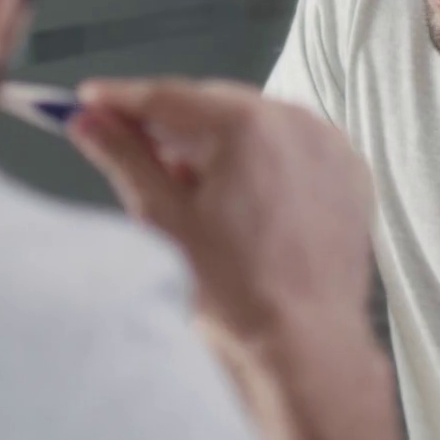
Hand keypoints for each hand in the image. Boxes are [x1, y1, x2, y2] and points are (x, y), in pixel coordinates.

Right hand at [66, 78, 375, 340]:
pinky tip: (242, 203)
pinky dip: (263, 161)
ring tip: (195, 197)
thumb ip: (124, 157)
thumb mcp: (163, 220)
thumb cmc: (240, 293)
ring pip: (254, 124)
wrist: (305, 342)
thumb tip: (91, 122)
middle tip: (132, 150)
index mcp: (248, 126)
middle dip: (171, 125)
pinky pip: (292, 147)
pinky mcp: (348, 172)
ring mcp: (328, 145)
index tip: (92, 99)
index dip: (122, 99)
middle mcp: (296, 122)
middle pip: (213, 105)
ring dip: (219, 144)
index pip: (168, 96)